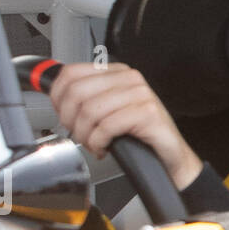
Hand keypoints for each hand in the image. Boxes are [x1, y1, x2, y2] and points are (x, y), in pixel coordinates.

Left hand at [48, 62, 203, 191]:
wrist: (171, 157)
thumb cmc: (141, 136)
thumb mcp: (109, 111)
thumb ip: (88, 99)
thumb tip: (57, 98)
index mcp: (116, 72)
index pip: (72, 73)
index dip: (57, 96)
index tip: (61, 114)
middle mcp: (129, 79)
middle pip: (77, 92)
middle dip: (70, 119)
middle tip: (78, 135)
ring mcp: (140, 94)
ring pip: (90, 110)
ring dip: (85, 135)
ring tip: (92, 144)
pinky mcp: (147, 113)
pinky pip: (107, 126)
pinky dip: (98, 142)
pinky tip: (103, 148)